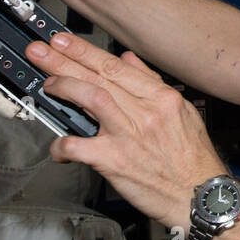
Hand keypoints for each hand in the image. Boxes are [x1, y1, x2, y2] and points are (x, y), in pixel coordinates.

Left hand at [26, 33, 228, 232]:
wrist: (200, 197)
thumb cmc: (193, 160)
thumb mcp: (183, 113)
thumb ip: (152, 84)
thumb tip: (129, 60)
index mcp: (162, 98)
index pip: (117, 66)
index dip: (85, 51)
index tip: (64, 42)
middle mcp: (145, 112)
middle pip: (99, 77)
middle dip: (64, 60)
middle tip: (40, 51)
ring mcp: (129, 135)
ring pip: (91, 98)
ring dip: (64, 87)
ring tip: (46, 84)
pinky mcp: (115, 161)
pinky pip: (79, 146)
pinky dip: (62, 144)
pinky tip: (57, 145)